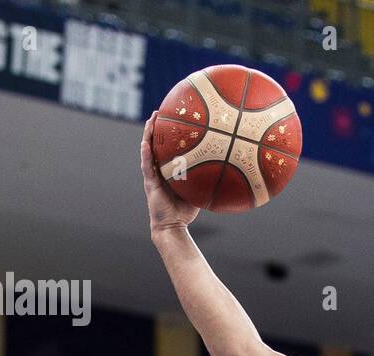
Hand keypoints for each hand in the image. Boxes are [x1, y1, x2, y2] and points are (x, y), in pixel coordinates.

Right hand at [140, 113, 199, 234]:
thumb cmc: (186, 211)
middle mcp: (159, 170)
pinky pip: (147, 166)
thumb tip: (228, 168)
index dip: (168, 133)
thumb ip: (208, 179)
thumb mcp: (200, 190)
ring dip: (148, 134)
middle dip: (157, 127)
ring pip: (148, 150)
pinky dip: (146, 154)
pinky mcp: (150, 184)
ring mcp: (153, 176)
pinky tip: (145, 143)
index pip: (168, 148)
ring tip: (151, 119)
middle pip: (156, 144)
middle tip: (161, 111)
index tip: (174, 117)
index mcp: (169, 170)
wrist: (173, 226)